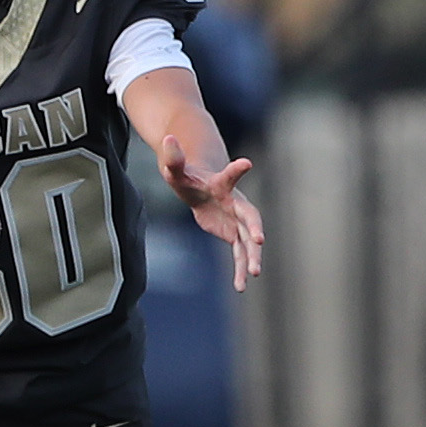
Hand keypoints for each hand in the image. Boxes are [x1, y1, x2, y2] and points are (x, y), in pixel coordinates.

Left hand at [158, 135, 263, 291]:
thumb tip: (166, 138)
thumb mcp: (175, 169)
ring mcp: (237, 220)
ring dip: (251, 256)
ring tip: (253, 273)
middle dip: (255, 228)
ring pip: (248, 240)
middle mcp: (235, 203)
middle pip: (249, 216)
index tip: (246, 162)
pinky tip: (241, 287)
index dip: (237, 169)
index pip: (230, 175)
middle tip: (259, 241)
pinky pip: (239, 254)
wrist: (199, 188)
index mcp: (222, 184)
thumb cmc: (187, 176)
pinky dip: (240, 270)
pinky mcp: (233, 234)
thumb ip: (173, 157)